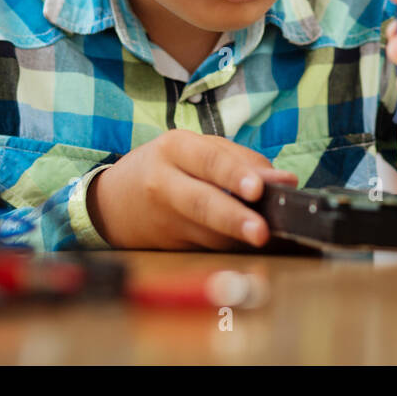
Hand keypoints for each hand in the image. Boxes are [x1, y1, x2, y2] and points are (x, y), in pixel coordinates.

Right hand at [86, 129, 297, 249]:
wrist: (112, 201)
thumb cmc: (167, 165)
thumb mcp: (196, 149)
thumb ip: (239, 160)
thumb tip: (284, 181)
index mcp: (174, 148)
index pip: (209, 161)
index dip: (235, 174)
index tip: (259, 188)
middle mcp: (165, 183)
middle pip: (202, 202)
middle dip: (234, 218)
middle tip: (261, 231)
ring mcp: (164, 219)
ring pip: (208, 232)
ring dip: (239, 237)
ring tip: (264, 238)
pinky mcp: (169, 246)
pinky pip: (207, 247)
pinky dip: (231, 246)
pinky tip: (248, 244)